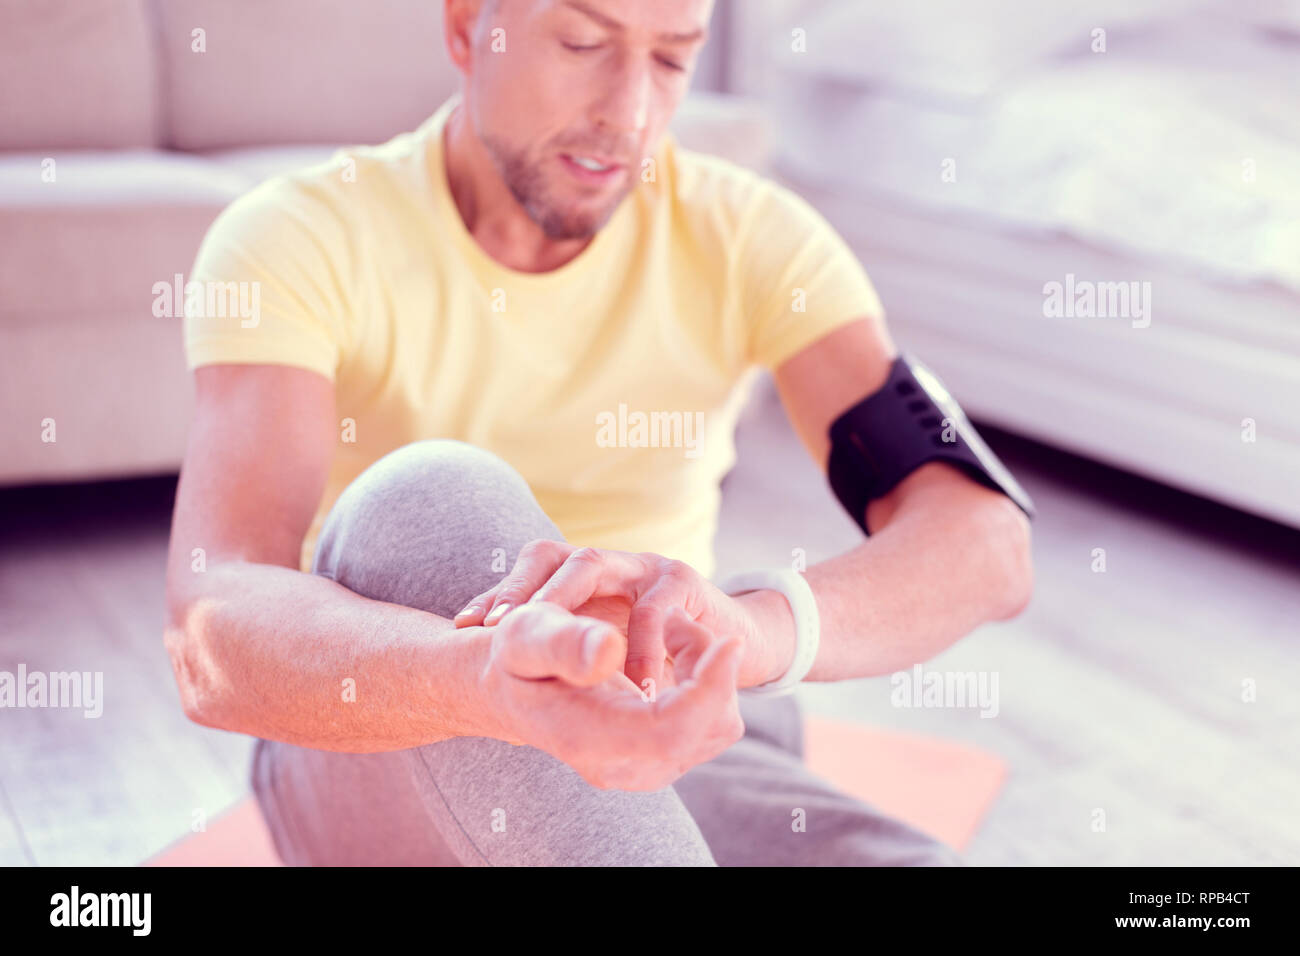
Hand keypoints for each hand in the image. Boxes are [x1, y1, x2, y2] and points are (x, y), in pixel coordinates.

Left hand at [454, 541, 778, 691]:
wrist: (726, 650)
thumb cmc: (653, 651)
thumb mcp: (601, 653)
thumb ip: (559, 656)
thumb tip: (490, 665)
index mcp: (581, 576)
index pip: (530, 568)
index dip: (497, 592)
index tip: (465, 628)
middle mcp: (607, 563)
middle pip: (552, 555)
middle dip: (520, 590)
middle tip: (500, 629)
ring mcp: (643, 566)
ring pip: (590, 563)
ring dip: (564, 608)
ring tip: (543, 648)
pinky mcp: (684, 583)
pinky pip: (653, 609)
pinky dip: (637, 649)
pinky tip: (626, 686)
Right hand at [478, 601, 744, 790]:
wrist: (512, 691)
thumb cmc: (516, 657)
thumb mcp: (524, 637)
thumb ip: (562, 643)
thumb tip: (610, 651)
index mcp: (588, 737)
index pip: (673, 730)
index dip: (712, 688)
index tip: (731, 640)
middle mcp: (620, 767)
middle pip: (709, 727)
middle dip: (711, 666)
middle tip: (679, 620)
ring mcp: (643, 770)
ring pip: (719, 725)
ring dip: (710, 673)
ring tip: (670, 631)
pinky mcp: (659, 759)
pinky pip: (712, 725)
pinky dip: (707, 685)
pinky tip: (671, 653)